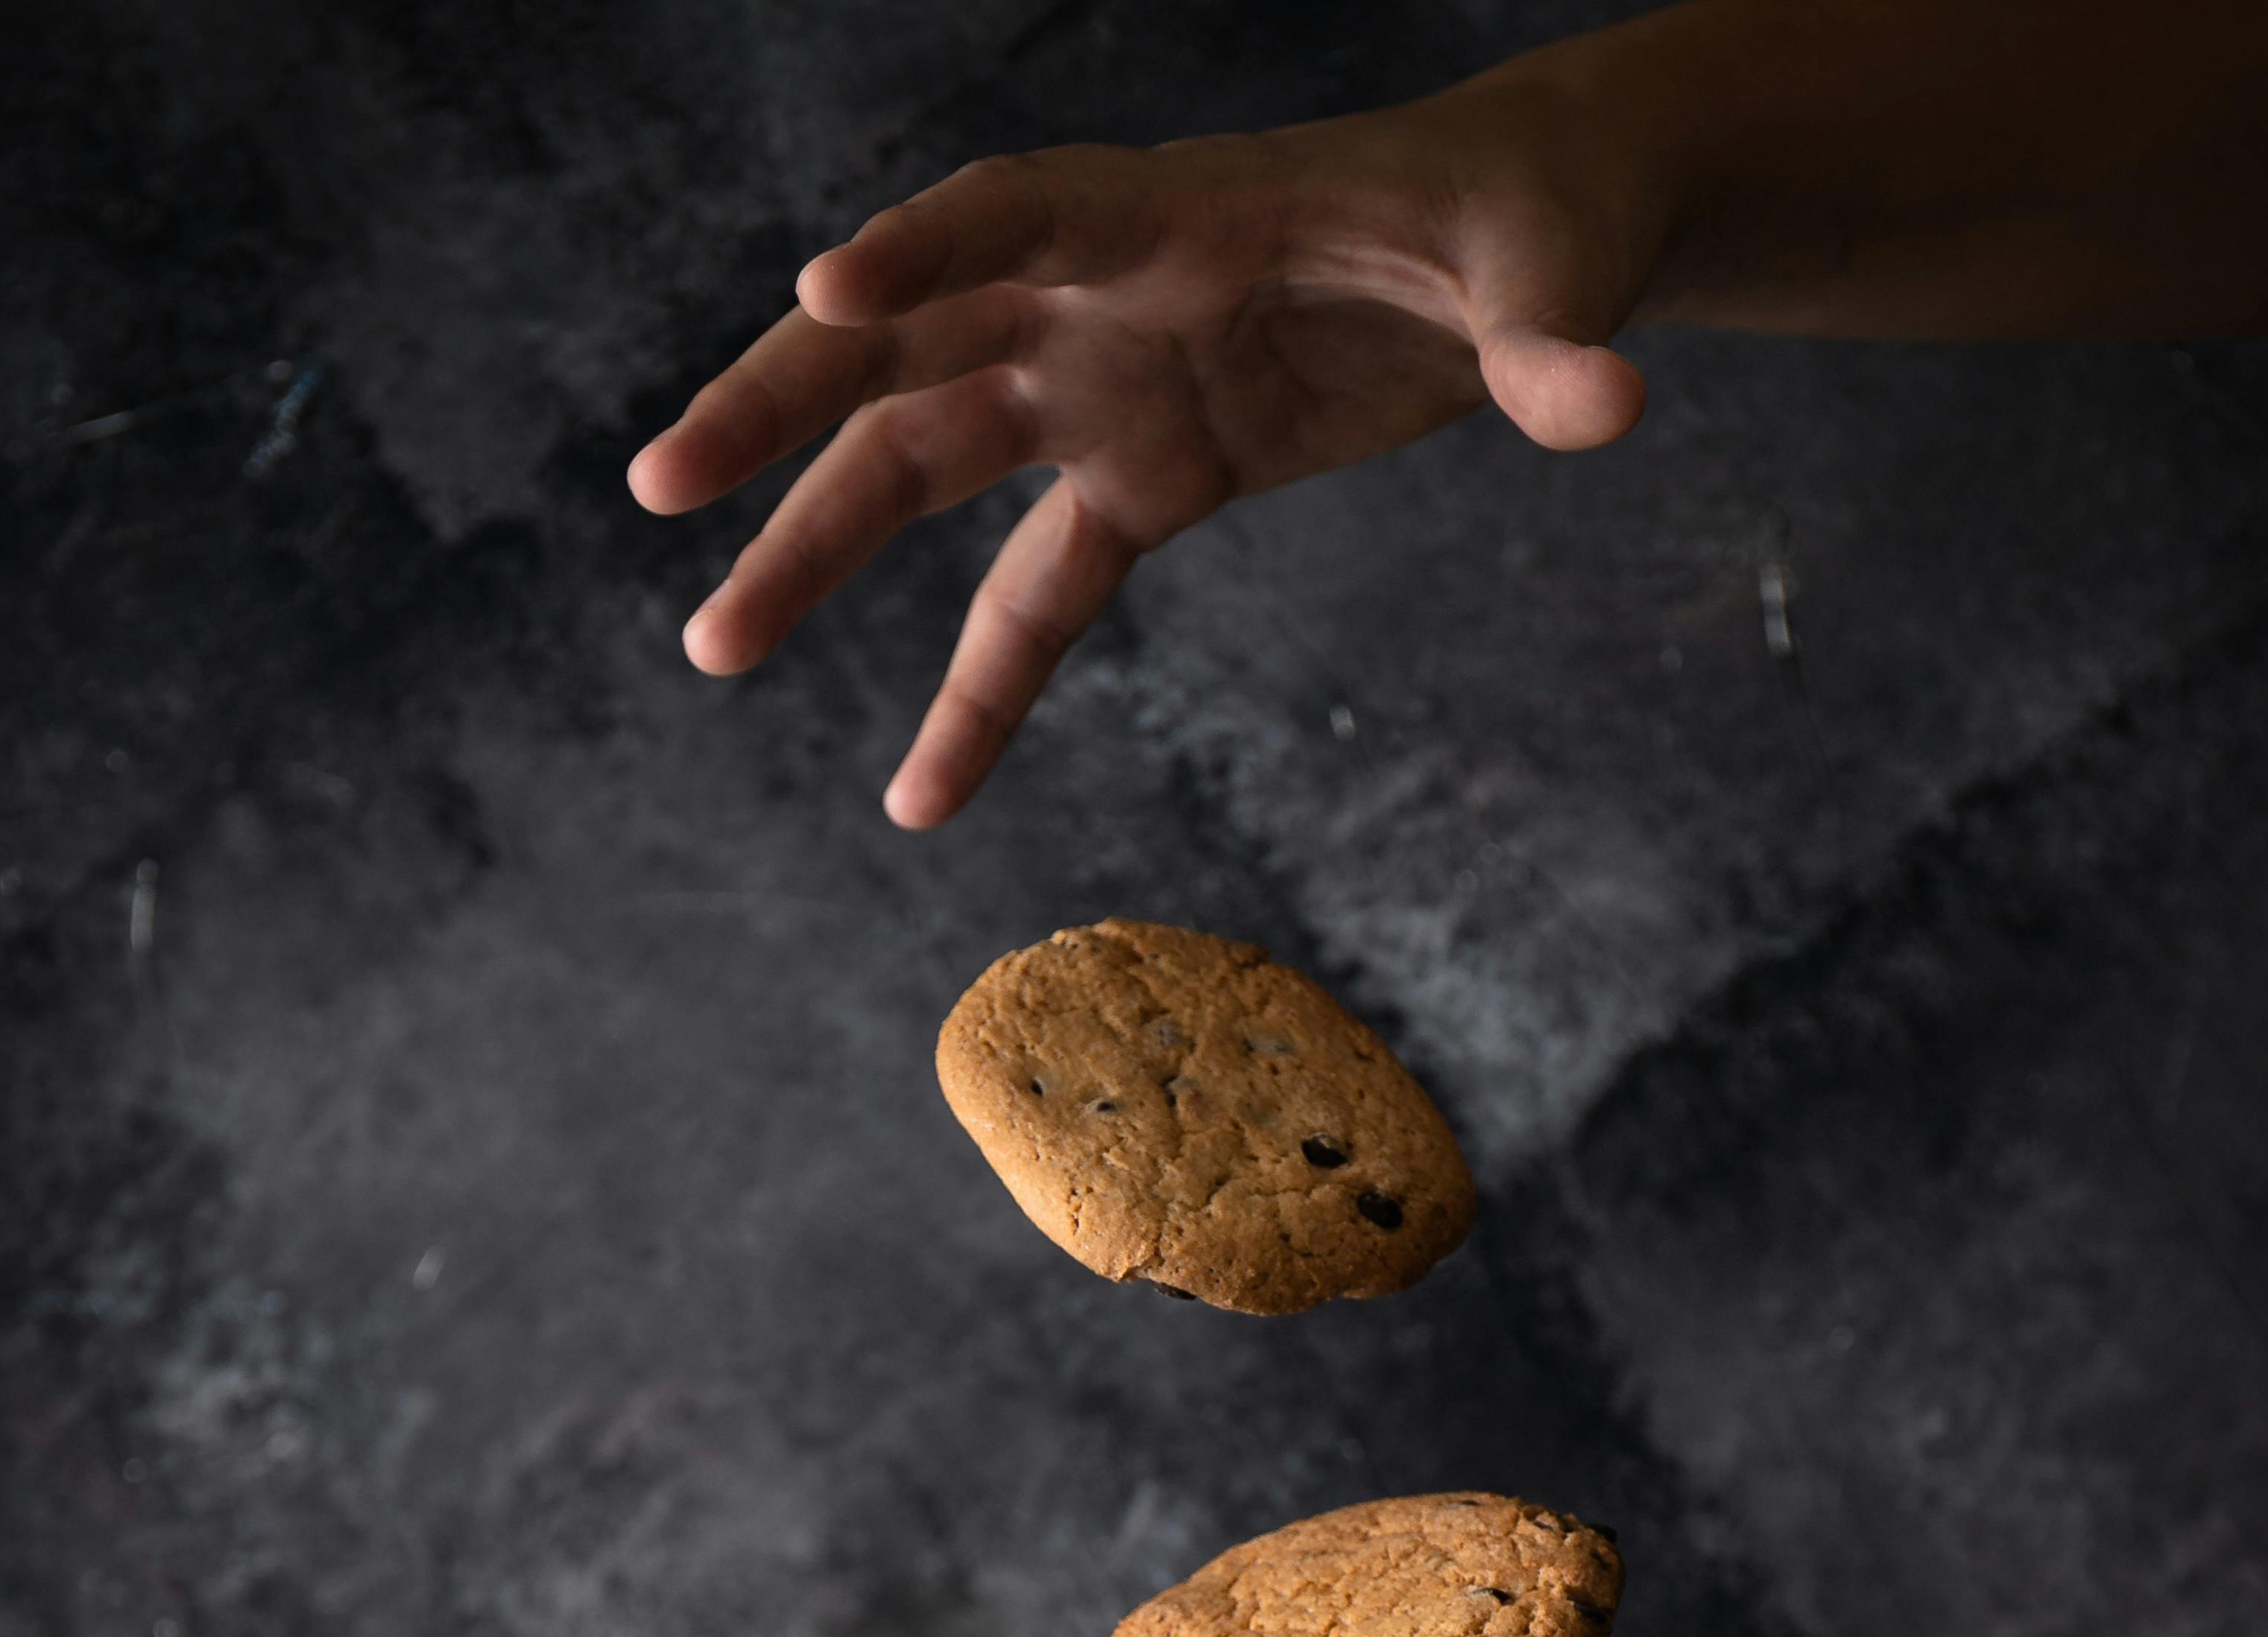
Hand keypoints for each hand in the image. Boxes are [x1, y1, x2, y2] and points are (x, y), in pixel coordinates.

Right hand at [627, 97, 1651, 827]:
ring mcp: (1110, 388)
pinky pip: (1037, 597)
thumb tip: (1606, 403)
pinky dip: (977, 692)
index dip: (926, 245)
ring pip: (926, 465)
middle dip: (782, 406)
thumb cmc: (1545, 219)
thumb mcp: (1558, 263)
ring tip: (712, 645)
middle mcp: (1109, 292)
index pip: (1021, 209)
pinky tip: (917, 797)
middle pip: (912, 343)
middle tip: (661, 486)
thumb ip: (1555, 336)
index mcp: (1182, 208)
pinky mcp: (1148, 478)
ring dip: (817, 552)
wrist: (1546, 244)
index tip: (825, 292)